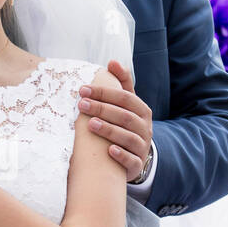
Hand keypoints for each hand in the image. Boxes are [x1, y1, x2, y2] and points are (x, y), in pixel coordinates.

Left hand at [78, 59, 152, 181]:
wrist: (135, 155)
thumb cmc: (125, 125)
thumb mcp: (126, 104)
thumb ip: (122, 83)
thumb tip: (112, 62)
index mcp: (142, 111)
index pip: (125, 98)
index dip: (104, 92)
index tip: (83, 90)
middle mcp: (145, 128)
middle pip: (125, 116)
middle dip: (102, 109)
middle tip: (81, 105)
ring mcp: (142, 147)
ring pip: (128, 137)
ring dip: (109, 130)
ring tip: (91, 125)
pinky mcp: (137, 165)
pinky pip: (132, 160)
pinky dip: (121, 155)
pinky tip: (109, 151)